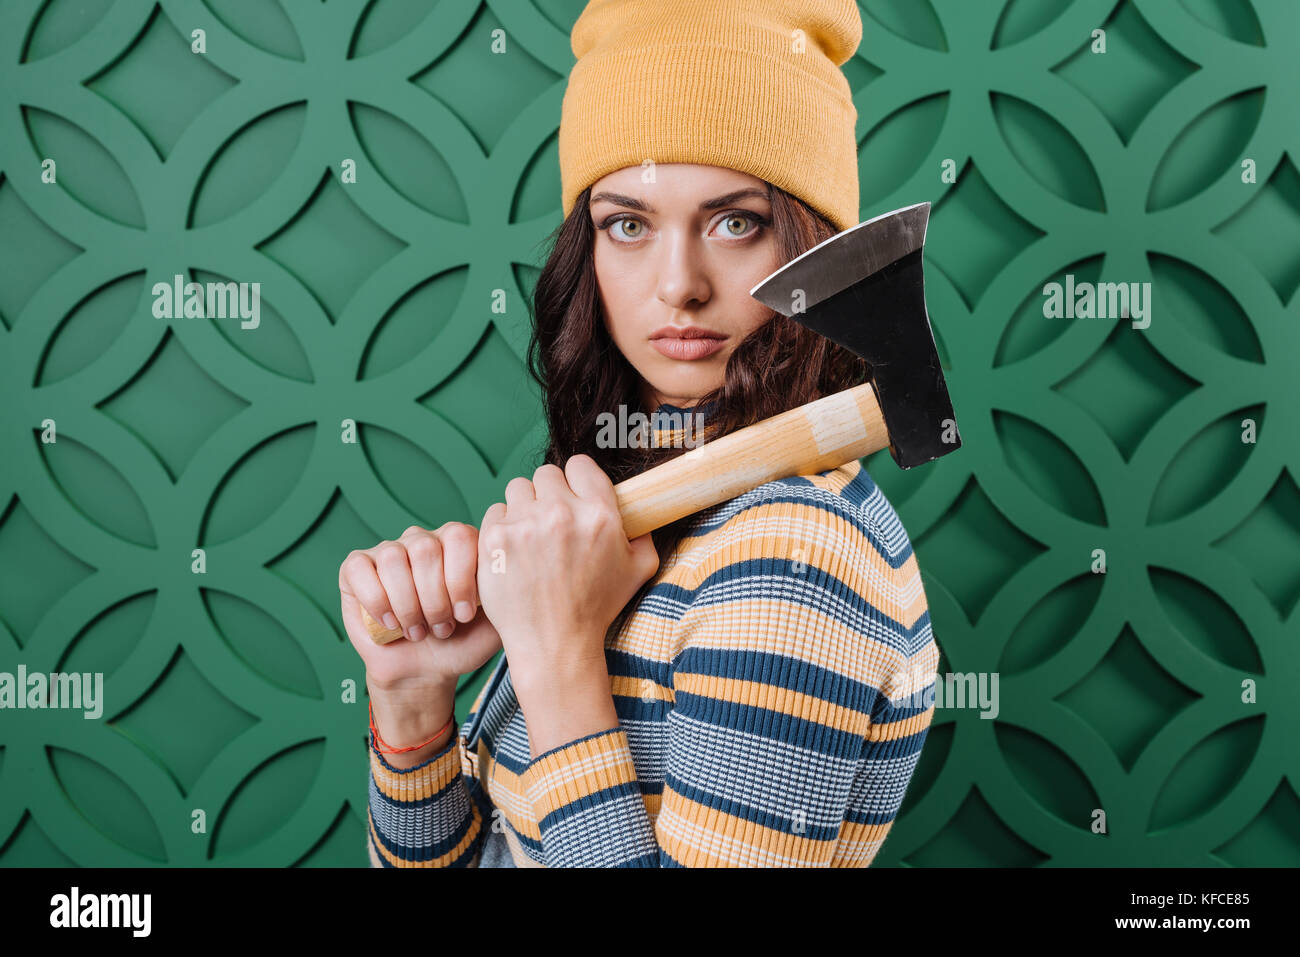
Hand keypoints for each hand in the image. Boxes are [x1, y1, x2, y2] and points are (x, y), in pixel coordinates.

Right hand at [340, 523, 502, 692]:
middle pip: (426, 548)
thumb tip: (514, 571)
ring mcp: (389, 550)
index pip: (460, 536)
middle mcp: (424, 540)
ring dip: (407, 604)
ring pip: (393, 558)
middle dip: (435, 598)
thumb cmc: (460, 643)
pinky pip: (361, 569)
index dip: (460, 578)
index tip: (465, 615)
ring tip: (418, 631)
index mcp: (460, 544)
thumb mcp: (496, 623)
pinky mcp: (357, 568)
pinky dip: (377, 602)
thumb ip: (509, 595)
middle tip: (442, 628)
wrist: (424, 670)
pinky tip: (390, 624)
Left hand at [475, 455, 659, 697]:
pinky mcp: (495, 539)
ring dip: (523, 507)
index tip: (573, 496)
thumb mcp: (638, 569)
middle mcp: (562, 513)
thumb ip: (643, 534)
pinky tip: (511, 551)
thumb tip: (641, 511)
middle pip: (546, 474)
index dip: (576, 479)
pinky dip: (501, 527)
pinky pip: (495, 511)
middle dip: (548, 494)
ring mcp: (525, 525)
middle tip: (550, 521)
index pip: (580, 465)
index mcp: (599, 514)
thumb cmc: (597, 608)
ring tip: (529, 535)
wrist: (555, 644)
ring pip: (518, 489)